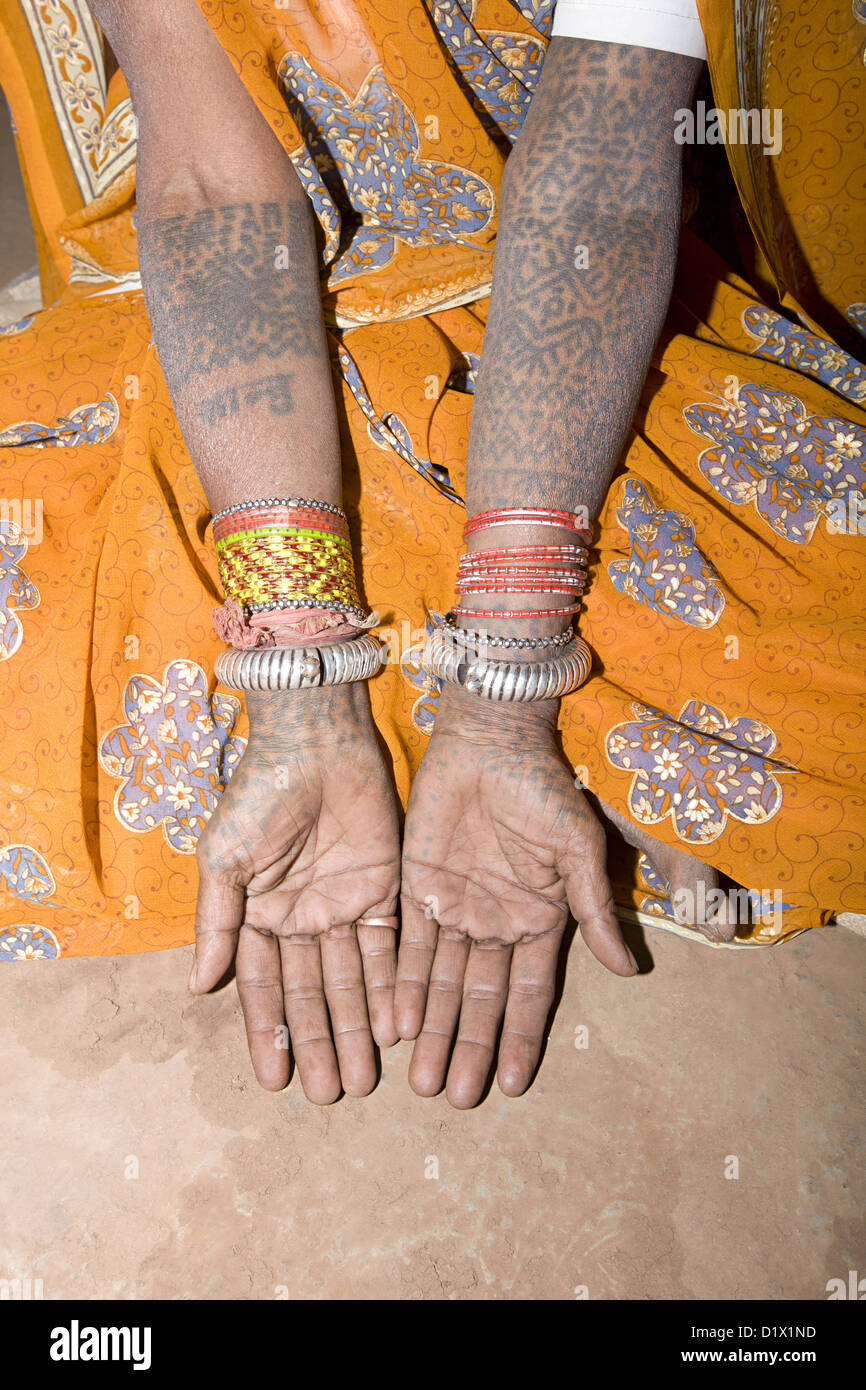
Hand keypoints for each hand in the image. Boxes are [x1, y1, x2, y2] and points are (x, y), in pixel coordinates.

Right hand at [190, 682, 400, 1102]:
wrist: (314, 743)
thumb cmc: (258, 796)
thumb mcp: (224, 859)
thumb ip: (217, 923)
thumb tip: (198, 987)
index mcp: (258, 916)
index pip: (263, 988)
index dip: (268, 1032)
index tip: (274, 1081)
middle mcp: (302, 921)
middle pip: (312, 994)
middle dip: (320, 1042)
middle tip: (328, 1094)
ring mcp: (344, 908)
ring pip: (353, 981)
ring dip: (357, 1028)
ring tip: (364, 1079)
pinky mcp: (386, 891)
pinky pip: (389, 950)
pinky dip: (392, 987)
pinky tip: (397, 1027)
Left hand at [397, 685, 637, 1108]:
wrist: (491, 739)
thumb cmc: (543, 788)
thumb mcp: (578, 847)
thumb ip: (594, 908)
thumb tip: (630, 972)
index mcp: (539, 920)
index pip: (529, 994)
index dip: (521, 1039)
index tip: (514, 1086)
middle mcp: (495, 924)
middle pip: (480, 1001)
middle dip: (469, 1048)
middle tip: (454, 1098)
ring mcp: (455, 909)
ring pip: (441, 985)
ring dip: (433, 1031)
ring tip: (422, 1081)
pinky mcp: (416, 889)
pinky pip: (408, 948)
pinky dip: (403, 987)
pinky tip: (396, 1025)